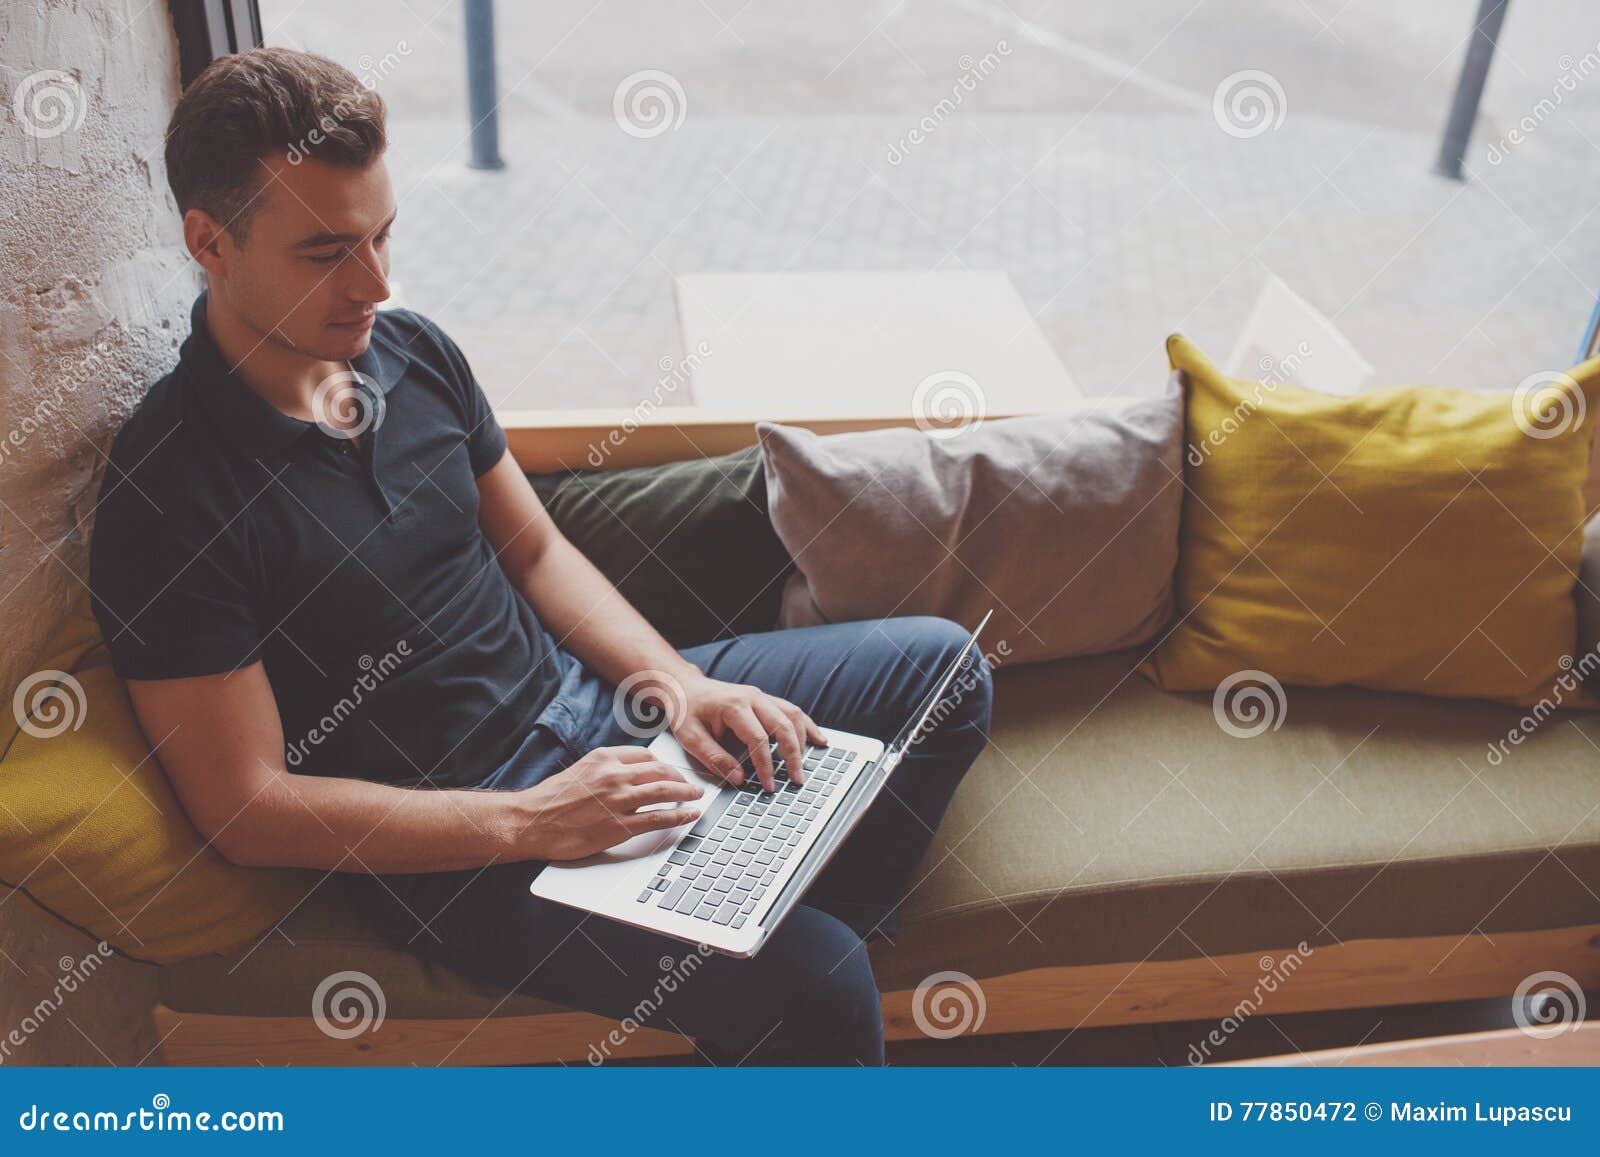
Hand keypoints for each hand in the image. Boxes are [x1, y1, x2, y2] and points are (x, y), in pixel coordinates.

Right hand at [510, 746, 703, 860]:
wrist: (530, 821)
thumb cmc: (550, 799)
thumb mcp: (580, 770)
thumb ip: (605, 769)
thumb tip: (628, 772)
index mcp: (604, 758)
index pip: (646, 756)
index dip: (664, 764)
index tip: (673, 770)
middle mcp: (614, 775)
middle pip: (661, 770)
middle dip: (681, 777)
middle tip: (692, 784)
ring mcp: (617, 800)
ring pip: (664, 790)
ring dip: (687, 793)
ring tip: (697, 797)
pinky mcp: (618, 825)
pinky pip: (658, 817)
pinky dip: (679, 816)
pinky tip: (689, 816)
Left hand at [668, 672, 827, 792]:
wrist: (685, 686)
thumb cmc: (687, 711)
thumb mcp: (691, 738)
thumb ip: (714, 758)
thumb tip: (738, 778)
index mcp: (734, 706)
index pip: (758, 739)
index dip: (765, 764)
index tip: (768, 784)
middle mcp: (752, 698)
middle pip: (783, 726)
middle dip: (793, 756)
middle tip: (796, 779)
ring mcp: (762, 696)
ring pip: (792, 716)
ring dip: (803, 742)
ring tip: (805, 766)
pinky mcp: (766, 700)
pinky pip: (792, 711)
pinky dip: (807, 726)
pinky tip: (819, 740)